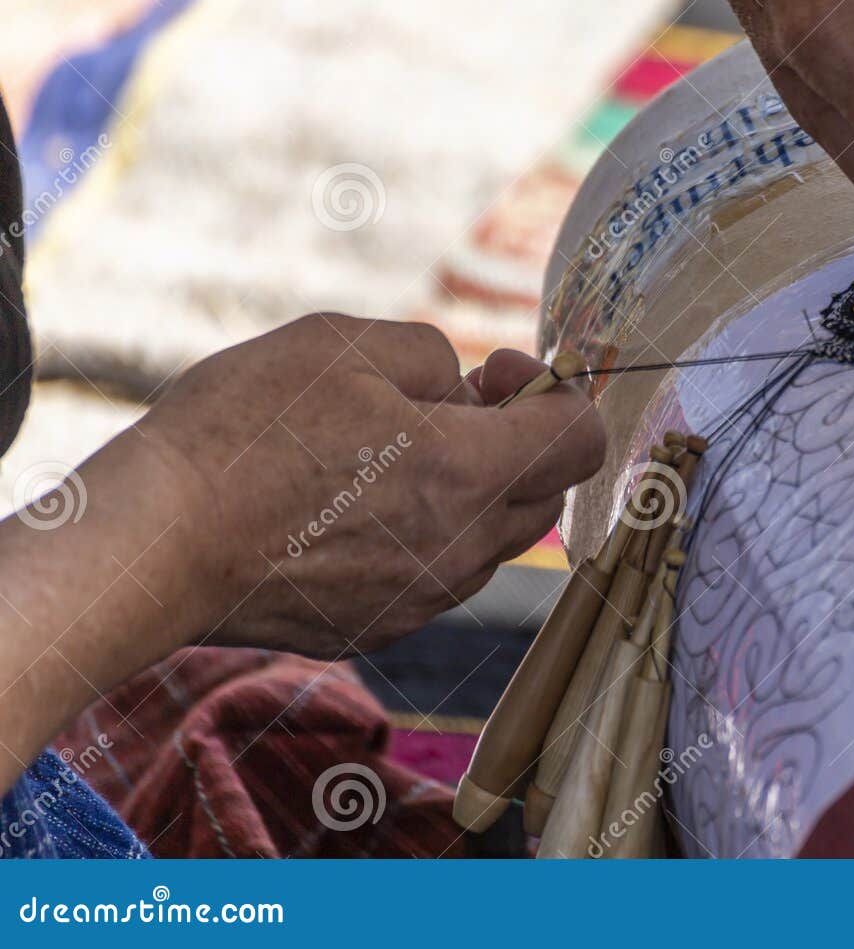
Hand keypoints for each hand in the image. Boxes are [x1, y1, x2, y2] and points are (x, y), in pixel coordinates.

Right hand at [127, 315, 603, 656]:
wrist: (152, 545)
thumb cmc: (243, 435)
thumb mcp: (342, 344)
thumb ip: (432, 355)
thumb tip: (463, 386)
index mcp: (470, 473)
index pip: (583, 439)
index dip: (556, 392)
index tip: (495, 372)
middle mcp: (462, 549)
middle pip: (546, 493)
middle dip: (518, 439)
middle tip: (449, 402)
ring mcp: (422, 598)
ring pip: (491, 539)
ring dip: (471, 490)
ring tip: (388, 452)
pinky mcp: (378, 627)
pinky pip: (435, 574)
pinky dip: (424, 534)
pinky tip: (353, 505)